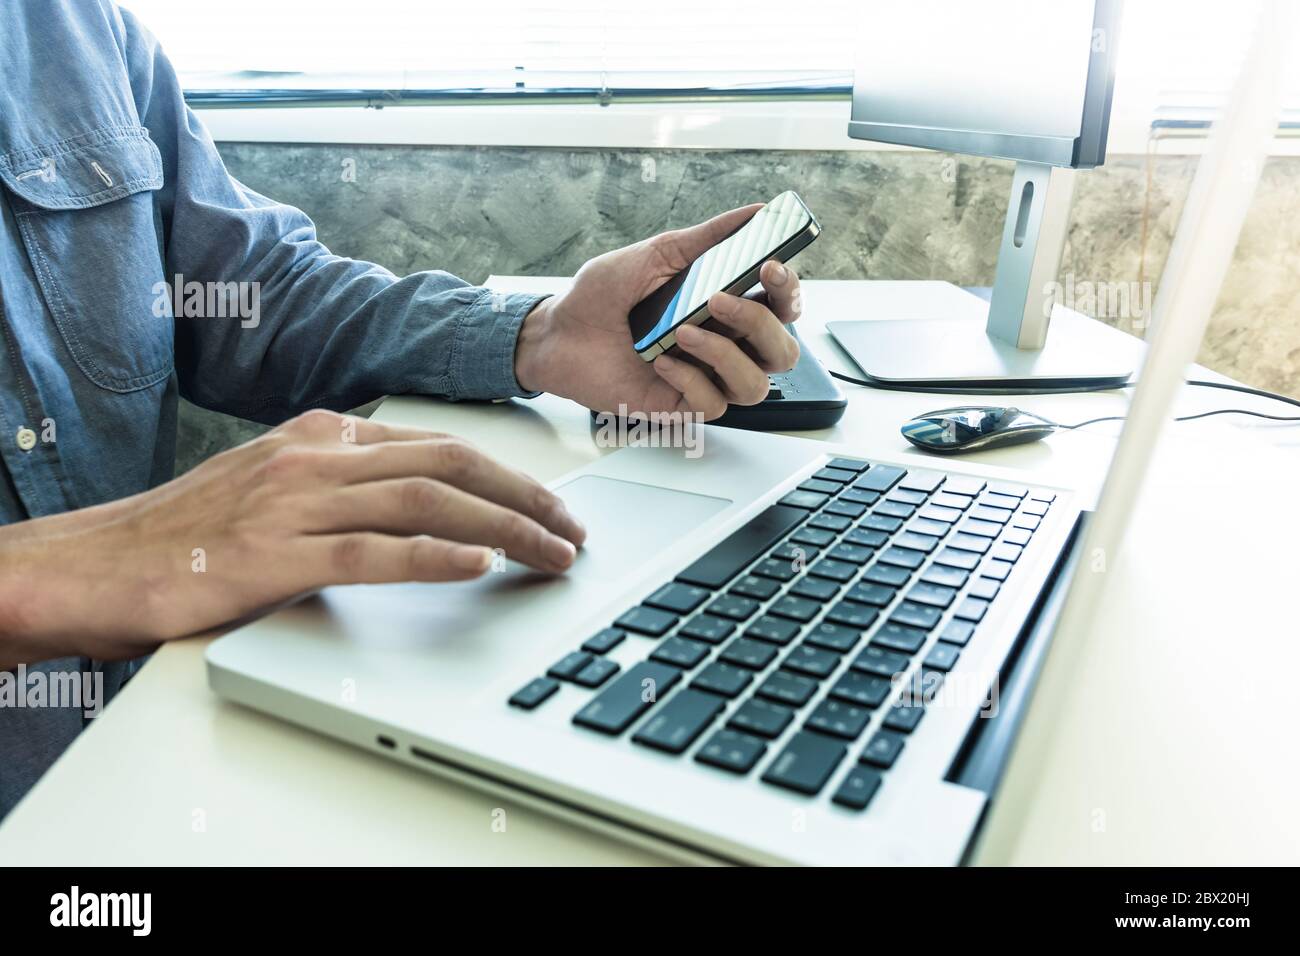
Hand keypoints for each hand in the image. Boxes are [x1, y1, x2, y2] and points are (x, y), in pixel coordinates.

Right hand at [0, 410, 585, 664]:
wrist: (100, 561)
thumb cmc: (194, 530)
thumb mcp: (280, 484)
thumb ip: (347, 483)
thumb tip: (426, 500)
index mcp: (324, 434)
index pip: (440, 444)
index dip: (508, 474)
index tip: (551, 504)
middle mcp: (317, 455)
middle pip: (451, 463)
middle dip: (526, 496)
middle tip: (572, 530)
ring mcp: (296, 501)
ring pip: (427, 501)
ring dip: (504, 528)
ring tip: (551, 553)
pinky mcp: (275, 554)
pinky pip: (372, 550)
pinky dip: (434, 557)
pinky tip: (477, 566)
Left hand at [513, 205, 803, 418]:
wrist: (560, 333)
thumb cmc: (604, 295)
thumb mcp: (656, 254)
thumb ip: (708, 238)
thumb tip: (755, 211)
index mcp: (727, 306)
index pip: (782, 307)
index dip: (788, 291)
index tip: (771, 268)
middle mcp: (725, 345)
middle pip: (782, 351)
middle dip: (761, 324)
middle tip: (719, 299)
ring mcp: (706, 378)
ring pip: (756, 386)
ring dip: (725, 355)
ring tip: (682, 332)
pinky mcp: (683, 406)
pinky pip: (713, 405)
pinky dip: (690, 379)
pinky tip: (661, 360)